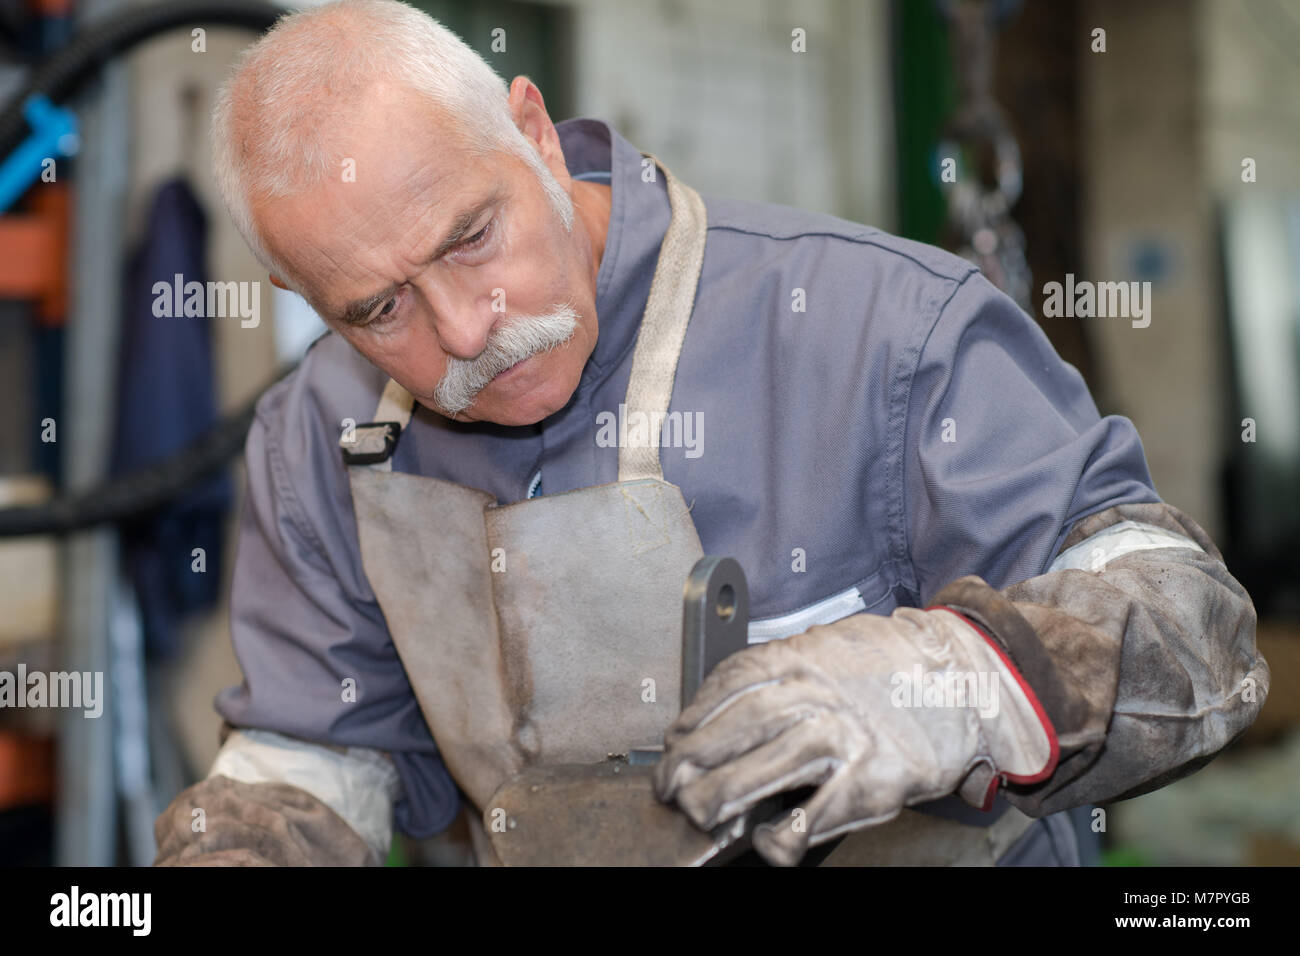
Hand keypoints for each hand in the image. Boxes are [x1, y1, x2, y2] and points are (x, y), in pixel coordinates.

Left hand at [652, 605, 1056, 865]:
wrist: (966, 679)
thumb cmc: (890, 669)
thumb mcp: (827, 650)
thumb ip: (779, 674)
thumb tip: (718, 713)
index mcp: (802, 657)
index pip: (728, 686)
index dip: (693, 718)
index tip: (674, 741)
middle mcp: (818, 693)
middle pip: (736, 727)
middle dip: (692, 760)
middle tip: (670, 785)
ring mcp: (845, 736)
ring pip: (766, 766)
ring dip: (722, 794)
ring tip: (699, 812)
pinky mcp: (873, 779)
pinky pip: (815, 813)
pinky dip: (785, 833)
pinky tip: (768, 841)